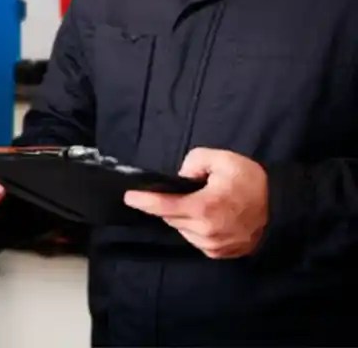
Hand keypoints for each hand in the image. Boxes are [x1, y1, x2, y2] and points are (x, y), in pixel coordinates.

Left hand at [123, 147, 268, 258]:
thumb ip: (194, 162)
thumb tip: (180, 177)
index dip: (144, 201)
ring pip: (181, 229)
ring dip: (183, 216)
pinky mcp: (219, 253)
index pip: (163, 206)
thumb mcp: (222, 160)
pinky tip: (209, 217)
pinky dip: (195, 227)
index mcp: (204, 207)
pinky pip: (195, 239)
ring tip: (202, 203)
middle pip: (170, 217)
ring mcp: (212, 245)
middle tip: (183, 191)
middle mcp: (205, 230)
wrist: (283, 208)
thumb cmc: (253, 183)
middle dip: (168, 203)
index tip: (129, 197)